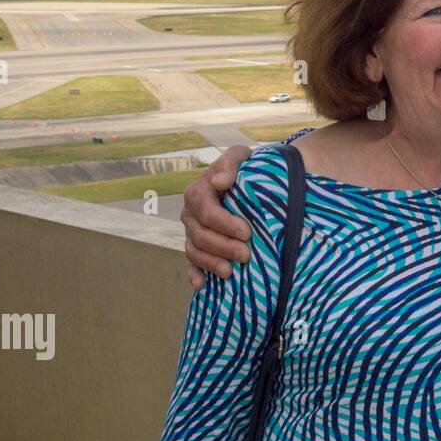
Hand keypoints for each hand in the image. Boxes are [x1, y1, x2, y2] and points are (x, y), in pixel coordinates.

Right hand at [182, 144, 253, 287]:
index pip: (206, 211)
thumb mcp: (241, 157)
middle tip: (246, 255)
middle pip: (200, 235)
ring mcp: (192, 232)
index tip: (246, 232)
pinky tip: (201, 284)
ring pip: (195, 251)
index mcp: (198, 192)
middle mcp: (190, 214)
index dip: (224, 223)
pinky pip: (191, 263)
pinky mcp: (198, 246)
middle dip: (222, 247)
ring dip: (211, 263)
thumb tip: (219, 182)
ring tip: (230, 272)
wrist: (250, 182)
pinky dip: (195, 274)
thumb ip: (230, 163)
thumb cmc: (245, 169)